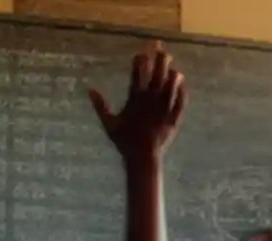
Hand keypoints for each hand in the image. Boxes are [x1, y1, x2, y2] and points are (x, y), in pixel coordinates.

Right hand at [89, 43, 186, 160]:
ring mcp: (163, 110)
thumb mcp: (109, 123)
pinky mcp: (173, 119)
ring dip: (172, 75)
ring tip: (173, 67)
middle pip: (156, 78)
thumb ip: (100, 106)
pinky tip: (182, 84)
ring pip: (170, 88)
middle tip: (163, 51)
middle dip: (159, 63)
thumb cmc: (124, 141)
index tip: (141, 53)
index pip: (137, 77)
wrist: (142, 157)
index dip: (139, 64)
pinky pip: (180, 103)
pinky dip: (181, 92)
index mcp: (135, 101)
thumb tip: (89, 89)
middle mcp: (150, 103)